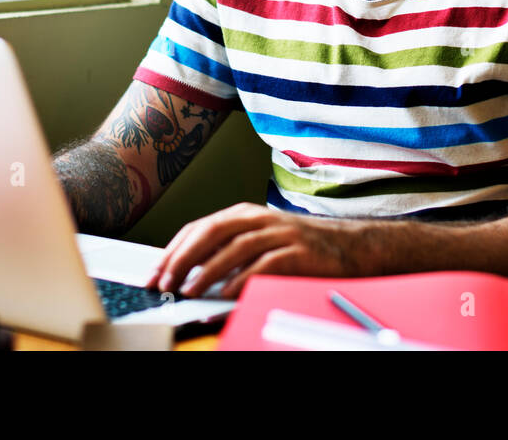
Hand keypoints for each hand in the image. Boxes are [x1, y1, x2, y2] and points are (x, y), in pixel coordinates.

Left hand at [144, 202, 362, 298]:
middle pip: (212, 232)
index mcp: (246, 215)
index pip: (199, 227)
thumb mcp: (261, 242)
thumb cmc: (302, 249)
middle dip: (182, 258)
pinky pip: (265, 264)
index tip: (154, 272)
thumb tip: (188, 275)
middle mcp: (260, 219)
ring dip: (207, 270)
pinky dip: (243, 279)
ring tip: (188, 290)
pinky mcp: (299, 251)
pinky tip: (226, 293)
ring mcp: (281, 233)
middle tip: (164, 281)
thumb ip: (229, 252)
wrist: (352, 247)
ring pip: (236, 247)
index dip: (173, 250)